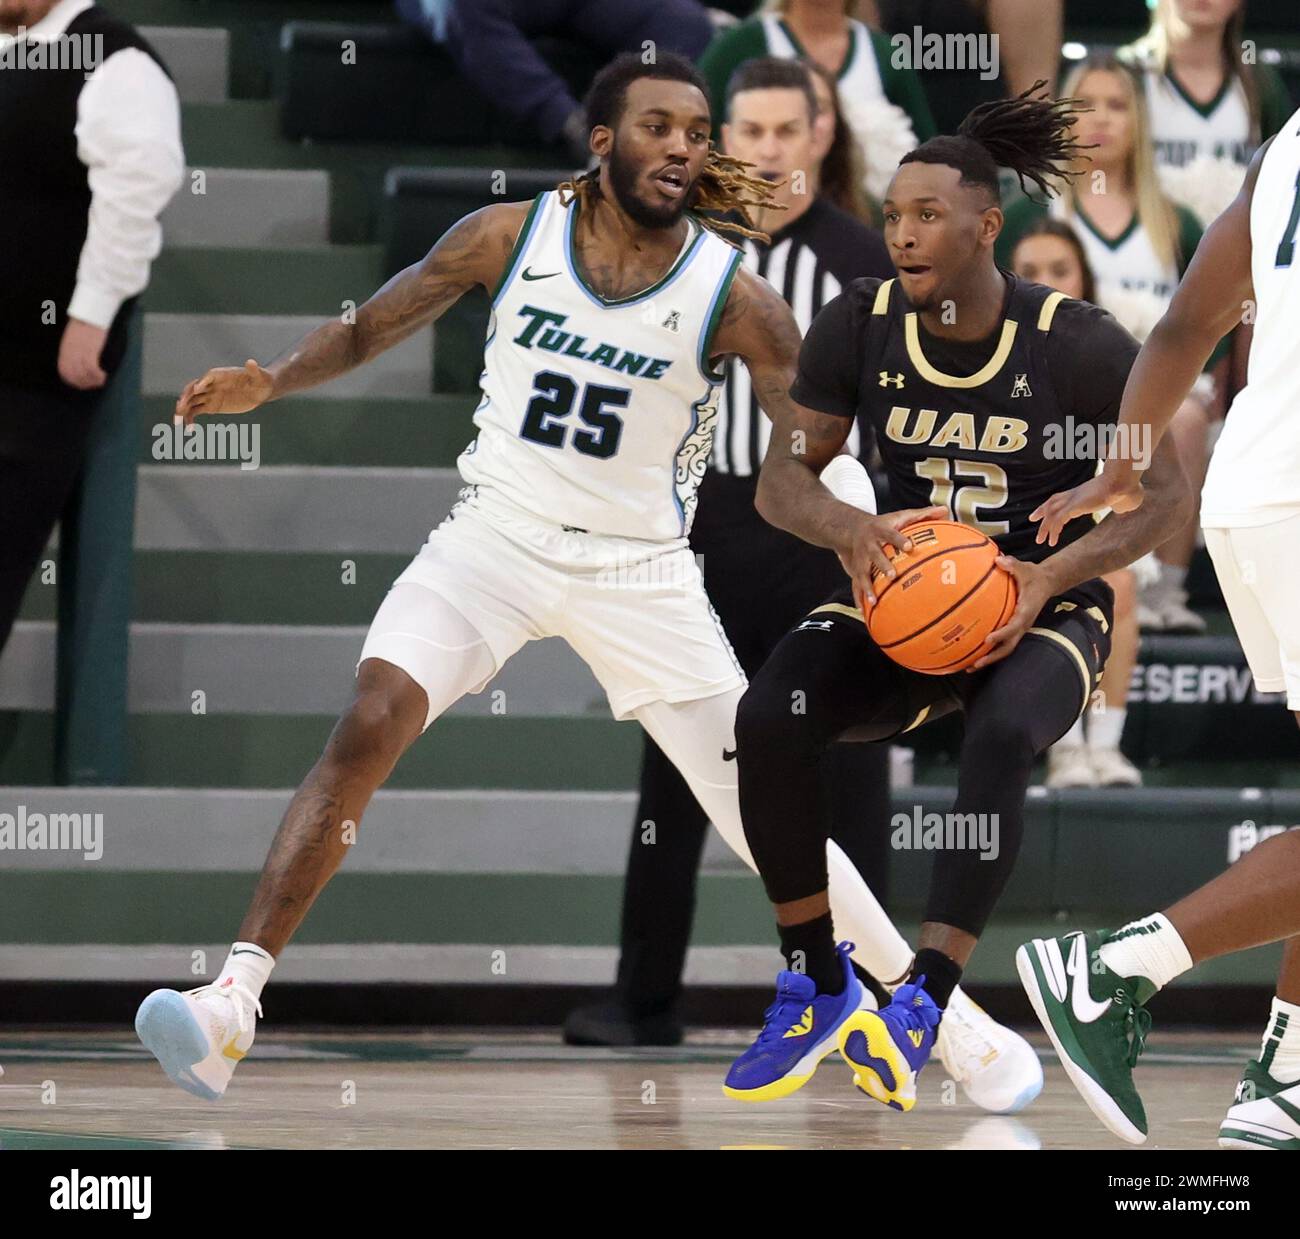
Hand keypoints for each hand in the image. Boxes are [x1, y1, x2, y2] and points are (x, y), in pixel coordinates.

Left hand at [57, 318, 108, 389]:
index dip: (73, 381)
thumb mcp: (74, 336)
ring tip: (101, 381)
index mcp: (65, 349)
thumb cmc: (85, 321)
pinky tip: (104, 376)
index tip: (84, 383)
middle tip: (95, 384)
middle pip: (73, 376)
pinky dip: (98, 376)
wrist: (91, 311)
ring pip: (83, 375)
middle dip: (84, 384)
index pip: (65, 372)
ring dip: (93, 381)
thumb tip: (79, 359)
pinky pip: (92, 369)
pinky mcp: (90, 351)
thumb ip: (74, 348)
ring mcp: (79, 352)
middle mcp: (70, 353)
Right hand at [175, 359, 273, 424]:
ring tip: (177, 422)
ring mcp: (209, 395)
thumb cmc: (260, 380)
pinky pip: (197, 412)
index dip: (202, 382)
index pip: (208, 376)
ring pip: (191, 402)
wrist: (260, 390)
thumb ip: (254, 370)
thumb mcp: (259, 375)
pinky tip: (189, 429)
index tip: (198, 390)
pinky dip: (190, 419)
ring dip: (182, 410)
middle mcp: (211, 384)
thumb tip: (251, 362)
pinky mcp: (211, 407)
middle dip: (186, 397)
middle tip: (180, 407)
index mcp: (220, 374)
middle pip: (194, 389)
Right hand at [837, 506, 948, 607]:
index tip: (909, 546)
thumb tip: (945, 510)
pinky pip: (855, 584)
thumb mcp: (900, 516)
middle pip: (875, 555)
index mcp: (881, 530)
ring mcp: (861, 559)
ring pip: (862, 573)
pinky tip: (864, 610)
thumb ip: (922, 514)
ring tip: (874, 600)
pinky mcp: (855, 569)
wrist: (852, 528)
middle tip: (892, 576)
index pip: (891, 534)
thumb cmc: (884, 523)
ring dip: (867, 587)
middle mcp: (869, 545)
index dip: (899, 540)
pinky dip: (859, 597)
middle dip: (883, 566)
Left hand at [970, 555, 1055, 669]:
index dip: (1001, 634)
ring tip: (970, 666)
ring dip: (989, 658)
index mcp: (1026, 612)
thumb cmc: (1033, 576)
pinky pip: (1002, 642)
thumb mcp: (1025, 568)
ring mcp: (1019, 628)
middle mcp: (1023, 624)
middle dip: (992, 656)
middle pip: (1008, 647)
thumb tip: (998, 560)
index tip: (987, 639)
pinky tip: (973, 652)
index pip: (1014, 626)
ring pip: (1005, 648)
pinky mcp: (1015, 628)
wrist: (1047, 583)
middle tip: (975, 664)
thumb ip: (1012, 565)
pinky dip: (989, 650)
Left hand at [1031, 467, 1143, 547]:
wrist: (1121, 481)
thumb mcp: (1117, 496)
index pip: (1058, 497)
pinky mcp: (1075, 506)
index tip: (1040, 511)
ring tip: (1041, 541)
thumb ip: (1116, 501)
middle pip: (1051, 503)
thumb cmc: (1123, 486)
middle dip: (1041, 512)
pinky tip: (1053, 540)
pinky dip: (1053, 530)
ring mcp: (1073, 499)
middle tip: (1032, 520)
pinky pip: (1058, 520)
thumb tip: (1126, 507)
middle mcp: (1074, 494)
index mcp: (1080, 491)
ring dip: (1045, 528)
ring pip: (1051, 514)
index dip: (1049, 504)